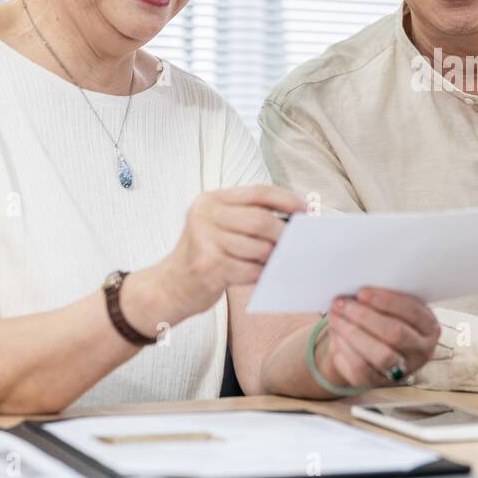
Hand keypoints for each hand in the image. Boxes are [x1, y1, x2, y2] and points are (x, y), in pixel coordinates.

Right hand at [154, 184, 304, 318]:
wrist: (170, 285)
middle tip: (296, 244)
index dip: (287, 200)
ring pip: (258, 247)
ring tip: (277, 262)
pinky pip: (250, 270)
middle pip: (261, 220)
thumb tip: (296, 218)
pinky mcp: (207, 266)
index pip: (258, 192)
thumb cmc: (206, 254)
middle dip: (283, 234)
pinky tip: (263, 276)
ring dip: (273, 258)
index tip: (306, 210)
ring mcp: (204, 240)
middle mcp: (205, 215)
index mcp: (211, 200)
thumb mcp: (219, 226)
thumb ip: (249, 217)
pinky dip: (262, 274)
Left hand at [318, 287, 439, 388]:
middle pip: (395, 334)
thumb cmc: (385, 317)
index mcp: (430, 327)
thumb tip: (357, 290)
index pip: (412, 312)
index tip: (362, 292)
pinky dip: (346, 348)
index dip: (386, 301)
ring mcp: (402, 370)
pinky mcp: (377, 382)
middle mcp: (421, 351)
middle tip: (342, 303)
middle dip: (365, 317)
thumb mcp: (393, 306)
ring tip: (335, 316)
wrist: (372, 345)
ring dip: (353, 332)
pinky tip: (336, 333)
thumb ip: (383, 298)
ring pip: (380, 355)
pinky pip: (361, 369)